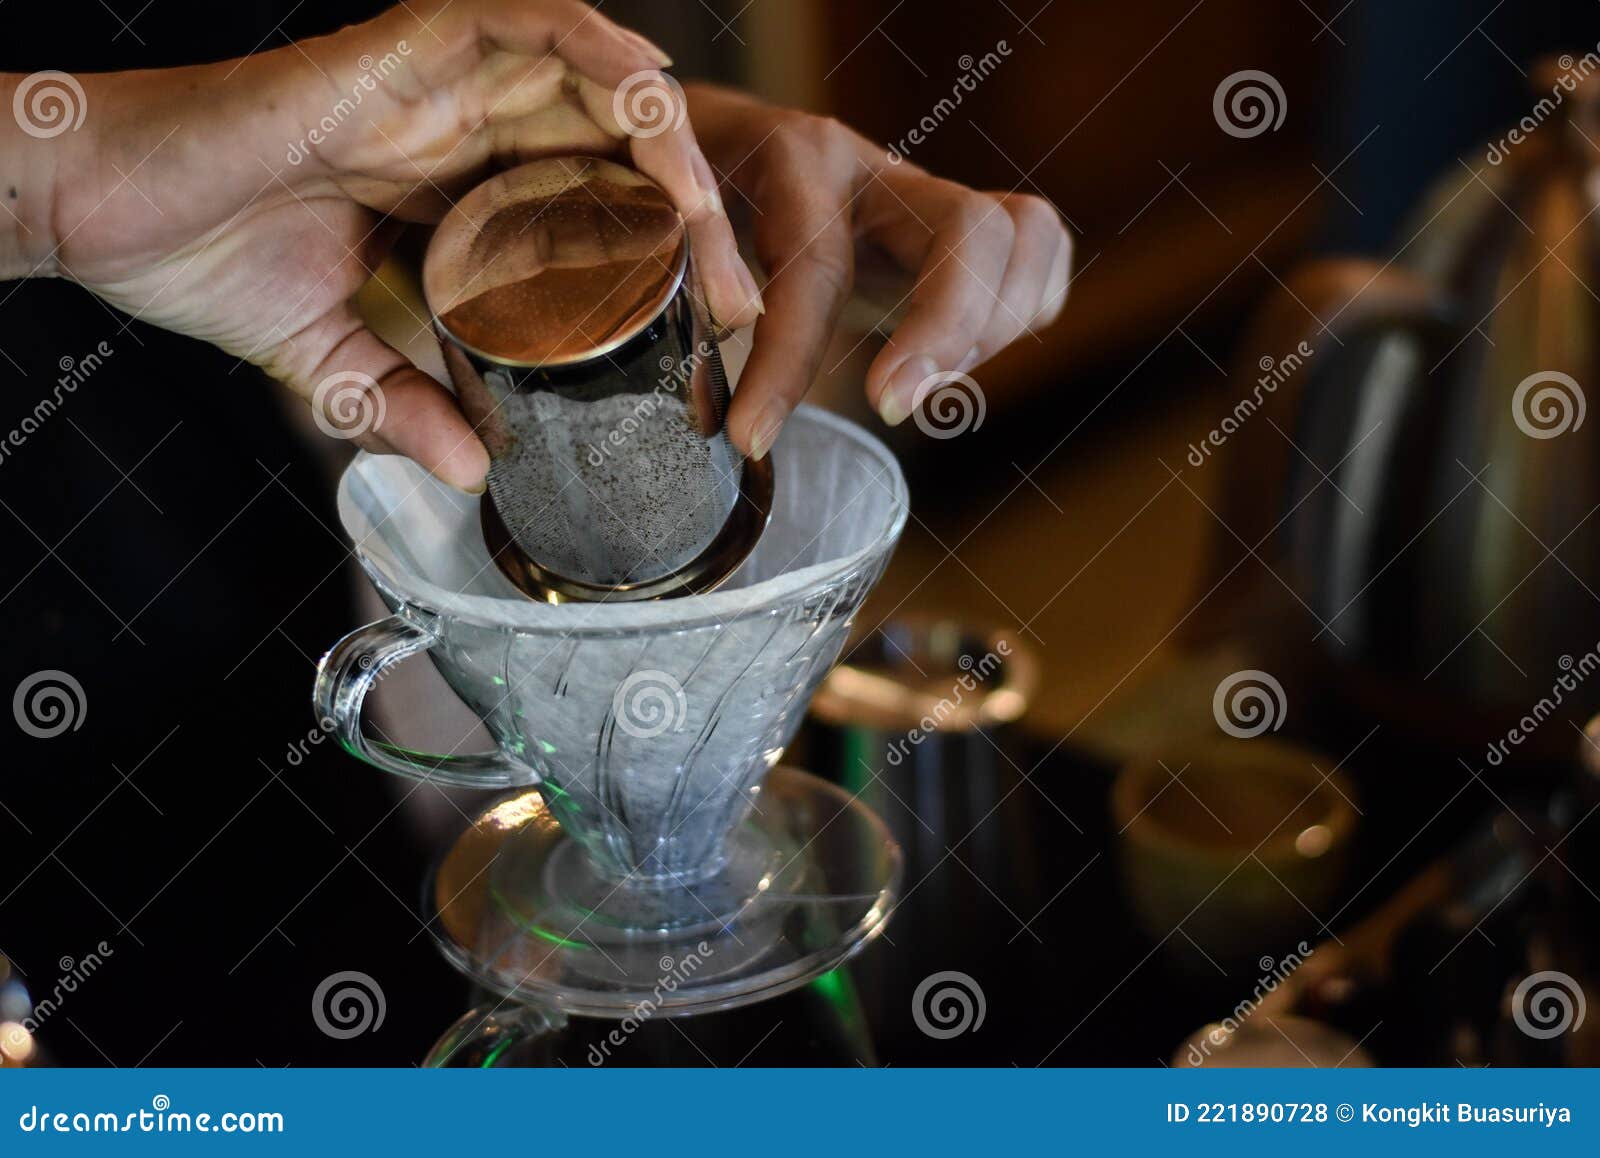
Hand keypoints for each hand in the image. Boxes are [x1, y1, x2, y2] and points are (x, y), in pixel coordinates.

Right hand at [20, 0, 761, 489]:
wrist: (100, 208)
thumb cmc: (203, 257)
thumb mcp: (329, 357)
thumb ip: (402, 404)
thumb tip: (473, 470)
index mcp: (460, 189)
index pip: (594, 210)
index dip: (665, 258)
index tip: (712, 327)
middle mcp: (467, 126)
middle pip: (617, 151)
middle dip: (692, 217)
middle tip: (738, 296)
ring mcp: (440, 80)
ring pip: (594, 83)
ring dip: (665, 146)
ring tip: (707, 223)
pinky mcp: (404, 45)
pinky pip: (523, 20)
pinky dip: (592, 50)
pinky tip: (646, 101)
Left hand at [683, 83, 1070, 457]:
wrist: (715, 148)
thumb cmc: (687, 200)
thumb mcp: (669, 233)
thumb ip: (692, 294)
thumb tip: (709, 410)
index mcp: (796, 159)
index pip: (813, 266)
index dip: (788, 362)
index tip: (754, 437)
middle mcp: (878, 167)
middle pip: (969, 231)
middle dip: (945, 330)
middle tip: (892, 406)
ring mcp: (928, 190)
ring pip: (1024, 234)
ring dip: (993, 327)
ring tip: (922, 387)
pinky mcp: (962, 218)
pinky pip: (1039, 251)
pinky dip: (1021, 314)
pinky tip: (958, 359)